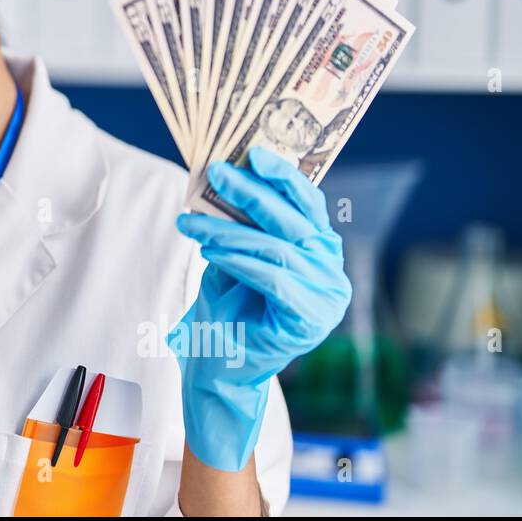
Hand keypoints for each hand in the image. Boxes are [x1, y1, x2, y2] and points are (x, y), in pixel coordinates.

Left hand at [169, 146, 350, 471]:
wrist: (220, 366)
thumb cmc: (228, 308)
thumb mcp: (233, 255)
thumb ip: (242, 223)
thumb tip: (226, 177)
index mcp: (320, 248)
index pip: (307, 203)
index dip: (282, 176)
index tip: (251, 154)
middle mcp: (331, 269)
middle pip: (292, 221)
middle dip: (249, 194)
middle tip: (214, 174)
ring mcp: (327, 296)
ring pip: (275, 248)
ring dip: (227, 230)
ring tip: (190, 223)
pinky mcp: (311, 319)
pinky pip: (272, 278)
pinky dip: (239, 260)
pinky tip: (211, 250)